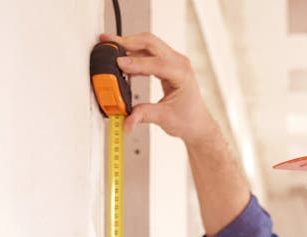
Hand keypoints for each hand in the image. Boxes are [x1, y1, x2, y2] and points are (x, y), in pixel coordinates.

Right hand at [98, 32, 214, 140]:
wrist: (196, 123)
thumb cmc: (188, 120)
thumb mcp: (165, 118)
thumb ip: (143, 116)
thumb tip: (127, 120)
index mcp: (182, 74)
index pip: (157, 63)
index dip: (137, 63)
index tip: (119, 63)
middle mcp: (179, 63)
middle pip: (151, 43)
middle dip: (128, 42)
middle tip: (109, 42)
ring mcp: (174, 61)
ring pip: (148, 44)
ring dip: (129, 45)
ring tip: (111, 47)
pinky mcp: (167, 63)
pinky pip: (148, 52)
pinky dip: (134, 53)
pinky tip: (121, 60)